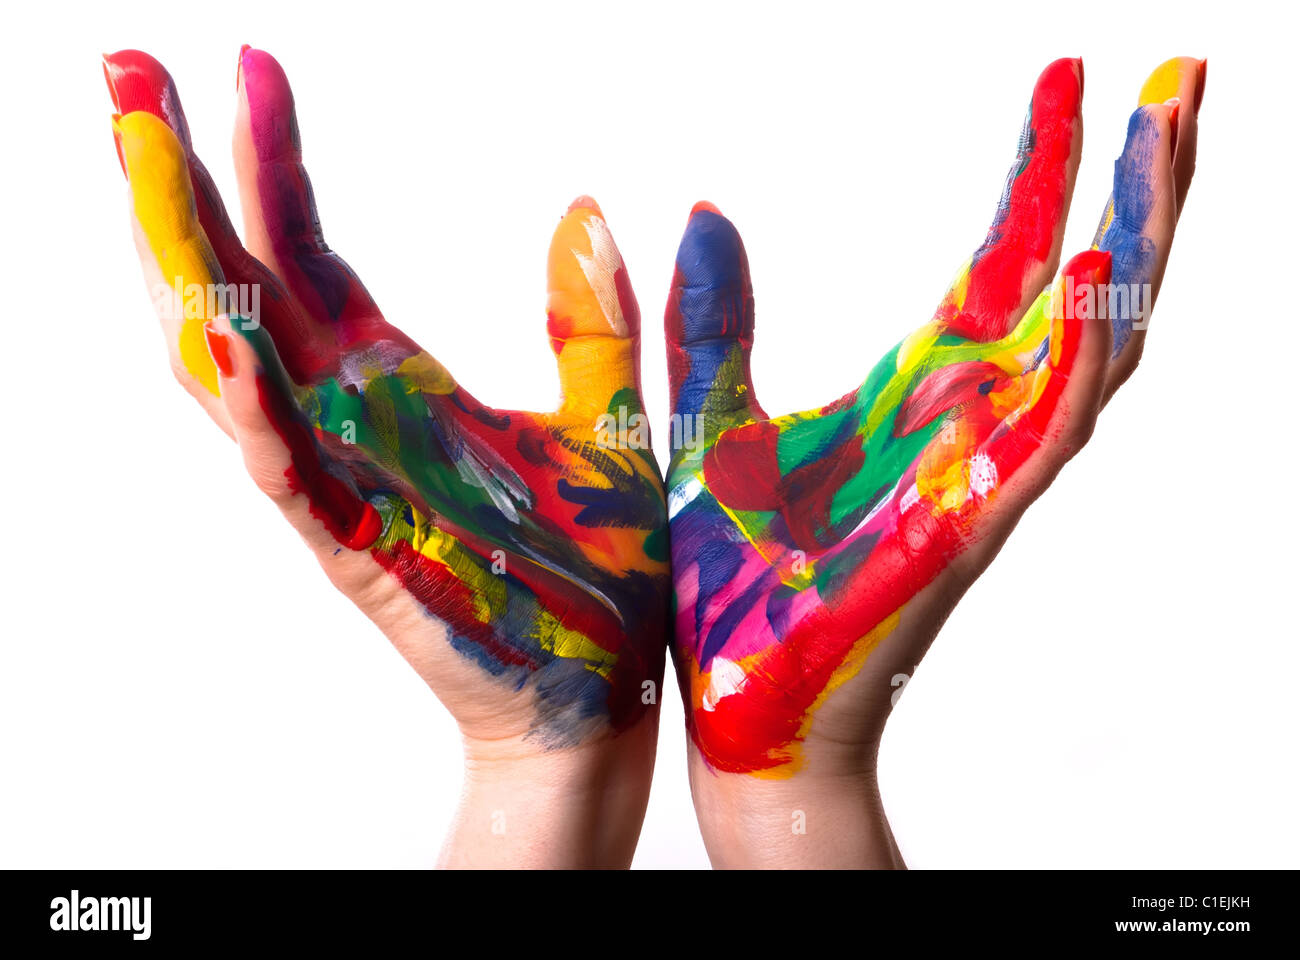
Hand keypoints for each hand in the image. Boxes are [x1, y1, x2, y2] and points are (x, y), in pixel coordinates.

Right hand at [105, 47, 668, 866]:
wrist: (598, 690)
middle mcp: (348, 425)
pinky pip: (292, 480)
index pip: (307, 251)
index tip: (250, 63)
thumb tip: (583, 206)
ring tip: (145, 162)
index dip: (272, 159)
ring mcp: (342, 488)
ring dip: (184, 270)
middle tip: (130, 69)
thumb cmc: (591, 570)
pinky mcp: (362, 555)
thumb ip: (590, 320)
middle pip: (238, 287)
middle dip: (179, 183)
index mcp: (393, 385)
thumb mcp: (601, 423)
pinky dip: (258, 417)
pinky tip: (232, 341)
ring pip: (230, 369)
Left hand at [663, 57, 1202, 865]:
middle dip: (1139, 180)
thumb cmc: (737, 581)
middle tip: (1182, 76)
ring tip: (1167, 136)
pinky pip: (1049, 432)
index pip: (1004, 257)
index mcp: (922, 391)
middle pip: (1083, 284)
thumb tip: (706, 208)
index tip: (1064, 74)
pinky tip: (1096, 274)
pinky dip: (1080, 359)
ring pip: (1095, 344)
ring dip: (1136, 242)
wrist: (741, 701)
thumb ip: (714, 318)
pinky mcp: (970, 522)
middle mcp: (972, 422)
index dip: (1044, 166)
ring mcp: (984, 471)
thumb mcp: (711, 419)